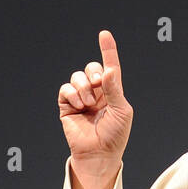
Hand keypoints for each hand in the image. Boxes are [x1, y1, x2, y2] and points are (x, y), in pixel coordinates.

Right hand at [58, 29, 132, 187]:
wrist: (99, 154)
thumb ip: (114, 89)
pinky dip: (72, 95)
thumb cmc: (115, 135)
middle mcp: (96, 92)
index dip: (108, 50)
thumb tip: (107, 70)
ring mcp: (81, 98)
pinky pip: (66, 89)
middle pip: (91, 68)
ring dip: (84, 88)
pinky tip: (79, 106)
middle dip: (95, 74)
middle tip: (98, 86)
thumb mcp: (121, 110)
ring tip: (88, 104)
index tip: (104, 34)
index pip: (110, 66)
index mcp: (112, 91)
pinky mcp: (67, 106)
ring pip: (77, 77)